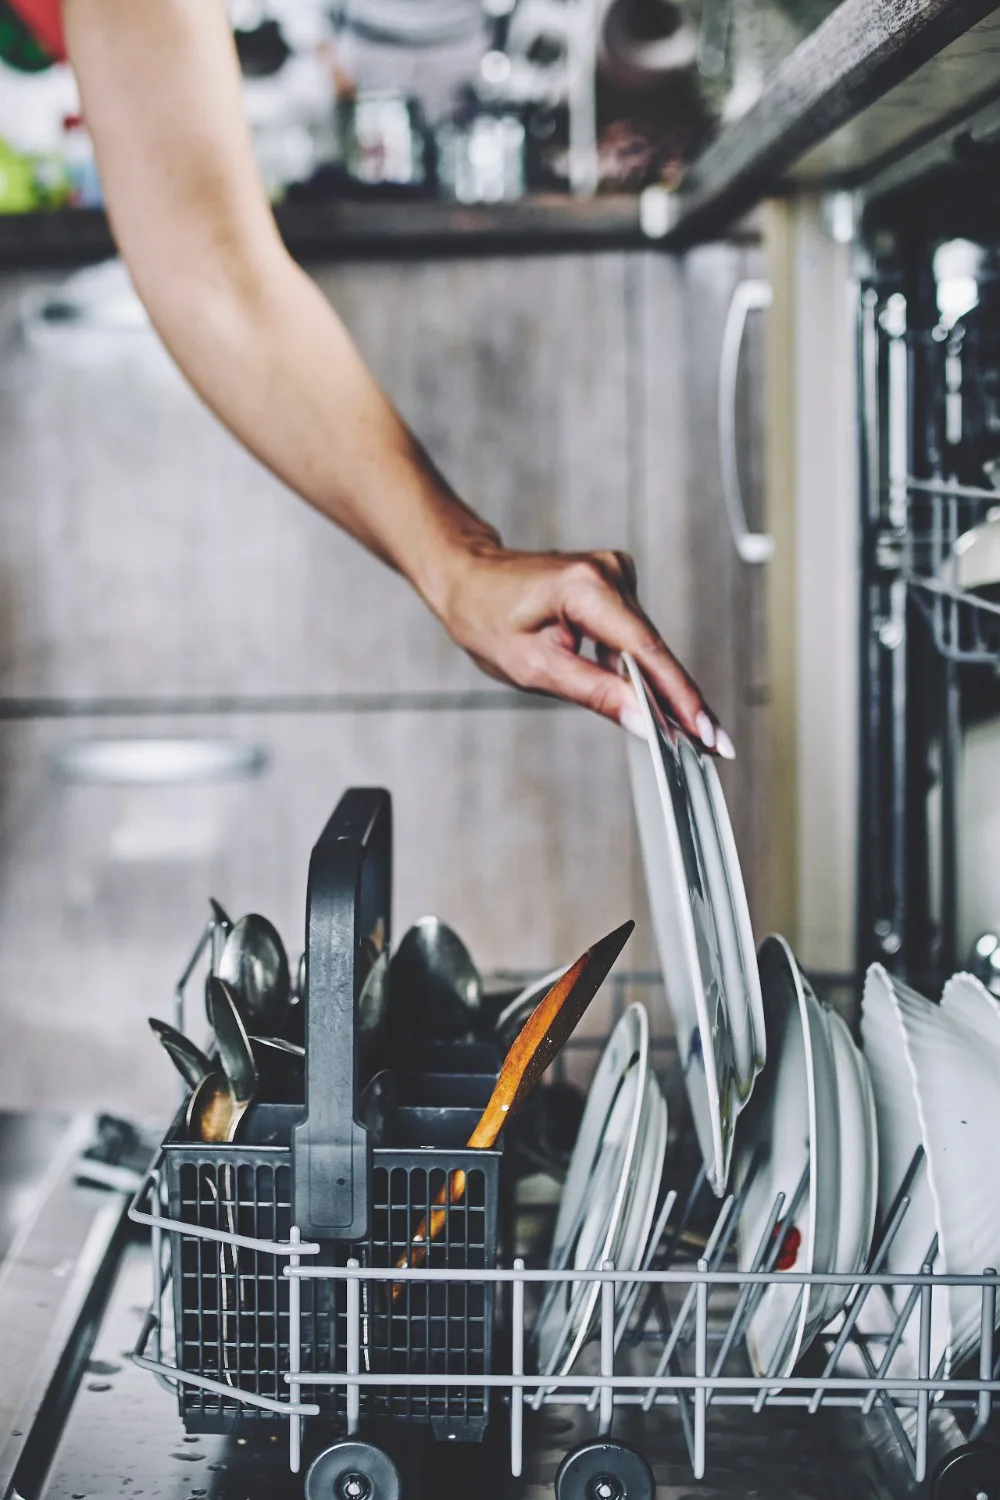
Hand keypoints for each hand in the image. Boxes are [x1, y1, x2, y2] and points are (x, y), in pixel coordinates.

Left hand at [438, 542, 733, 756]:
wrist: (468, 579)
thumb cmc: (487, 618)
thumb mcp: (535, 668)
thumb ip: (594, 693)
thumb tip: (644, 720)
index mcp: (587, 588)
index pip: (647, 651)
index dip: (681, 697)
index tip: (708, 733)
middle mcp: (608, 572)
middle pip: (653, 649)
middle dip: (678, 701)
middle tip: (710, 746)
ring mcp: (614, 573)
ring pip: (645, 645)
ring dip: (656, 687)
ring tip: (682, 733)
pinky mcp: (613, 582)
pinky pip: (633, 634)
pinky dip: (637, 667)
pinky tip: (643, 699)